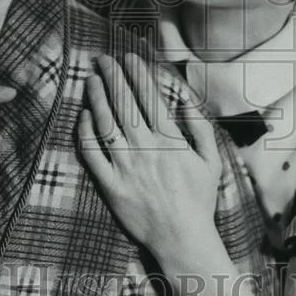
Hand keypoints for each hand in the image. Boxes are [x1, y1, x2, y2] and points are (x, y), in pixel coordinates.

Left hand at [78, 53, 221, 256]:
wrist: (182, 239)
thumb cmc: (199, 200)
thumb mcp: (211, 161)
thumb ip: (200, 128)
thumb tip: (185, 100)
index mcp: (170, 141)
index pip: (149, 97)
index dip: (137, 73)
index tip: (128, 56)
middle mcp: (145, 149)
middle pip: (124, 103)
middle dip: (112, 76)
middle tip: (102, 58)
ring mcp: (125, 167)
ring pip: (106, 123)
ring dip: (97, 97)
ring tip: (91, 79)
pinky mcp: (110, 185)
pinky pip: (92, 154)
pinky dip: (86, 133)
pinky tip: (83, 116)